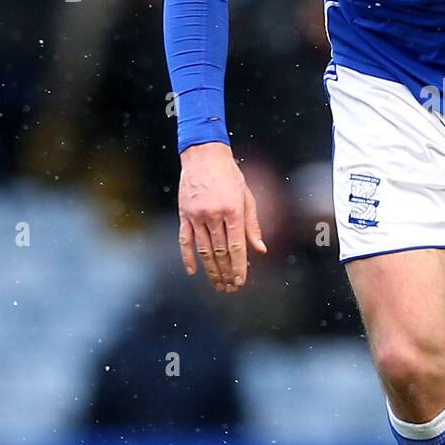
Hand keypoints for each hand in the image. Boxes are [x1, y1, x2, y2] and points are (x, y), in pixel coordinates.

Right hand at [177, 142, 266, 291]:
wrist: (204, 156)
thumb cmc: (230, 176)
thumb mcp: (247, 197)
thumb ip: (252, 225)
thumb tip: (260, 249)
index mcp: (232, 210)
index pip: (236, 246)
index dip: (239, 266)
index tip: (241, 281)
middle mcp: (213, 214)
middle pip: (220, 252)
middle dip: (227, 273)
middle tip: (231, 288)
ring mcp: (196, 215)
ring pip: (204, 250)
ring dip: (211, 270)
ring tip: (218, 285)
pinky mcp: (184, 214)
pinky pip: (185, 240)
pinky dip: (188, 257)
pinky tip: (193, 271)